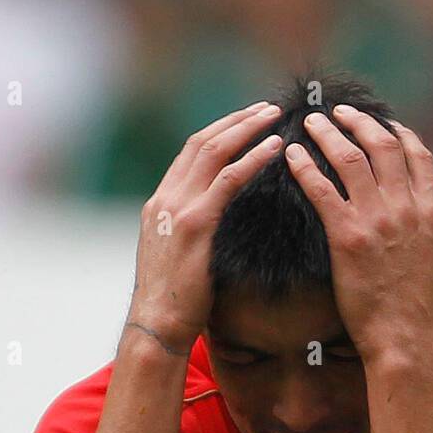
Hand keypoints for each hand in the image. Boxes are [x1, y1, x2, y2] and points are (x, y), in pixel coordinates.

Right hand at [127, 103, 282, 354]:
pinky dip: (253, 158)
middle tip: (265, 107)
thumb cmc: (173, 303)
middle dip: (235, 120)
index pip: (190, 154)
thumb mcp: (177, 259)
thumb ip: (191, 234)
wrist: (157, 325)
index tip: (245, 121)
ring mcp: (177, 208)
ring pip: (214, 150)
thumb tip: (215, 229)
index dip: (219, 132)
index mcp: (159, 204)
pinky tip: (275, 148)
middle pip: (202, 142)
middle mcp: (165, 198)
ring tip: (274, 116)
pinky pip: (228, 180)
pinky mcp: (195, 224)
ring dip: (247, 128)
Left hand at [285, 107, 432, 361]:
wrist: (405, 340)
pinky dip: (305, 167)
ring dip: (328, 135)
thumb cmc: (425, 310)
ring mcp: (375, 220)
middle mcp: (405, 208)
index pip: (418, 157)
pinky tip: (292, 155)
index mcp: (431, 213)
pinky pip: (322, 190)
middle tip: (340, 112)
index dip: (401, 134)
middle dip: (361, 122)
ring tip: (312, 123)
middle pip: (383, 146)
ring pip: (350, 158)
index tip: (385, 124)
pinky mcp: (347, 237)